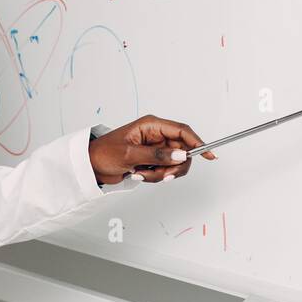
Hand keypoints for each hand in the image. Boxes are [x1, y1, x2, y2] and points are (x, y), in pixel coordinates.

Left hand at [88, 114, 217, 184]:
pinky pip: (164, 171)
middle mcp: (157, 136)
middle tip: (161, 175)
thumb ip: (157, 155)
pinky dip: (154, 176)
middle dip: (172, 167)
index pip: (182, 131)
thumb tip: (181, 155)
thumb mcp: (130, 154)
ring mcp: (155, 149)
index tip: (210, 155)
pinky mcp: (153, 161)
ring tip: (141, 173)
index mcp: (152, 125)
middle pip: (182, 152)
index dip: (198, 142)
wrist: (91, 165)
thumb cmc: (104, 153)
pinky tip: (138, 174)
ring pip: (174, 164)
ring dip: (160, 174)